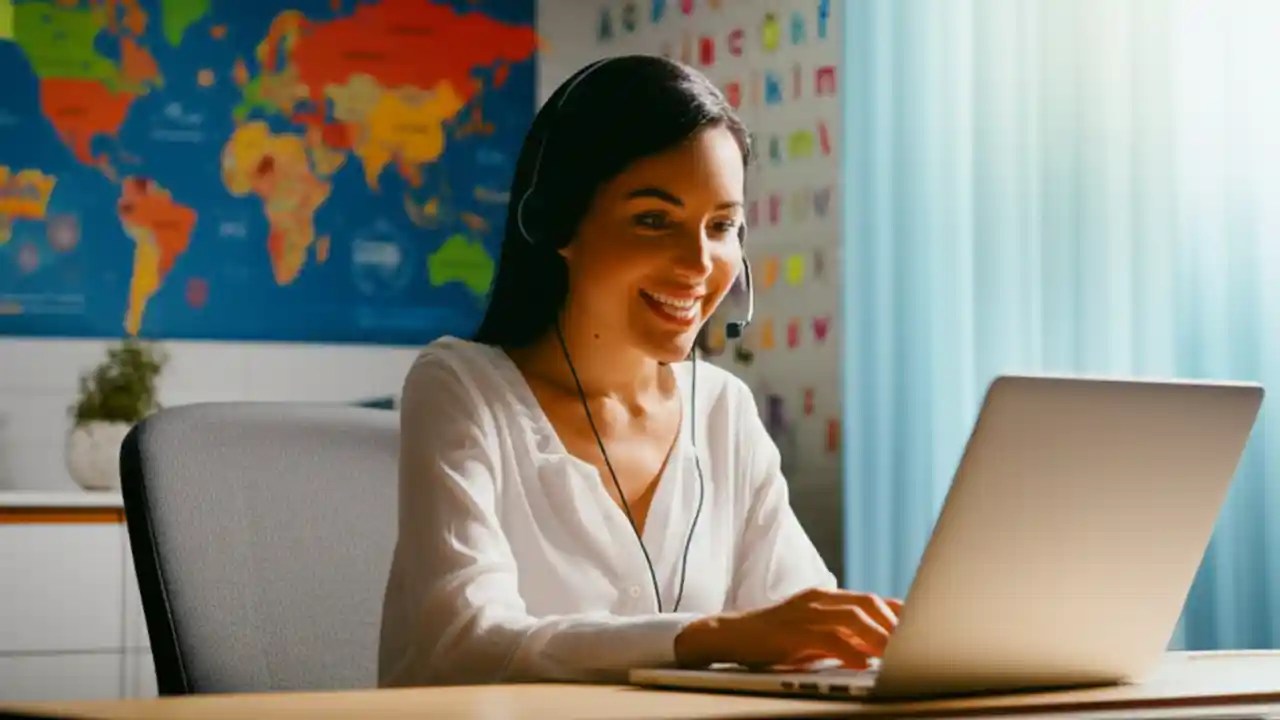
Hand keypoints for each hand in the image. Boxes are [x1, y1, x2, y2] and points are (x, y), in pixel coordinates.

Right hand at [674, 588, 902, 670]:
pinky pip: (827, 637)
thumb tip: (875, 648)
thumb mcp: (812, 634)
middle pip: (866, 603)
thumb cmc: (773, 639)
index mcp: (825, 598)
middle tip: (913, 645)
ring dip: (877, 637)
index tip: (921, 626)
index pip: (870, 599)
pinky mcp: (792, 631)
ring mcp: (804, 612)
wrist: (730, 635)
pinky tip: (861, 663)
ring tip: (894, 655)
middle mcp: (818, 599)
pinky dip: (849, 650)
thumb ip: (841, 636)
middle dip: (892, 625)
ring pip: (852, 618)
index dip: (897, 612)